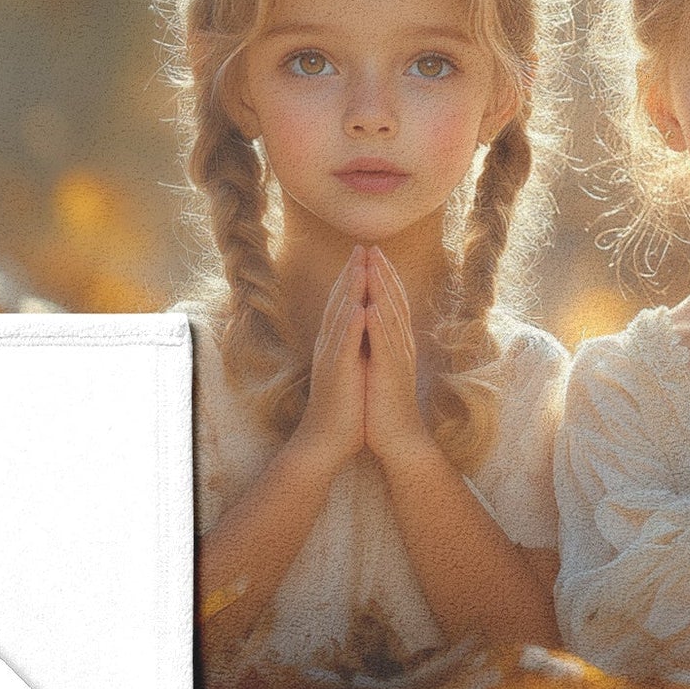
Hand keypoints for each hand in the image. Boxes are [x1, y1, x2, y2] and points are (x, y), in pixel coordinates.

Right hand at [285, 245, 368, 477]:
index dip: (352, 278)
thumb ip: (354, 346)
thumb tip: (363, 327)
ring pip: (340, 318)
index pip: (343, 304)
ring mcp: (331, 359)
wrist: (325, 442)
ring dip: (350, 291)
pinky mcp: (337, 375)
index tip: (364, 254)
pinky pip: (344, 347)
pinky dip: (351, 327)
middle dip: (351, 273)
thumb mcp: (351, 369)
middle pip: (339, 302)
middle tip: (360, 246)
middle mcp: (329, 346)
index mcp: (335, 344)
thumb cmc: (342, 408)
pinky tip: (358, 309)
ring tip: (359, 265)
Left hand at [360, 247, 439, 474]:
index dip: (384, 276)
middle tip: (374, 246)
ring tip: (374, 265)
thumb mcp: (381, 367)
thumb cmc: (386, 405)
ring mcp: (397, 359)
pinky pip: (385, 346)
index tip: (373, 253)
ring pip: (391, 317)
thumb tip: (374, 323)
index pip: (392, 302)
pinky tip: (372, 306)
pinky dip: (379, 324)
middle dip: (384, 273)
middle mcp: (400, 345)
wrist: (399, 440)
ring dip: (382, 290)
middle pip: (394, 302)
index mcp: (396, 343)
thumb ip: (380, 344)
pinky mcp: (389, 375)